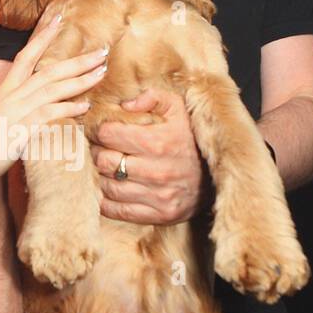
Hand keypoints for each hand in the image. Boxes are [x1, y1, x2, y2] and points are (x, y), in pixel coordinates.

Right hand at [0, 12, 107, 194]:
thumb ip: (9, 110)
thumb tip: (24, 111)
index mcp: (4, 90)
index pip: (26, 55)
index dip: (43, 36)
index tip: (59, 18)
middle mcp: (13, 95)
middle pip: (49, 69)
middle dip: (77, 59)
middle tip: (101, 50)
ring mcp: (18, 109)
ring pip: (54, 87)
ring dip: (81, 78)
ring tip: (101, 71)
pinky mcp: (22, 127)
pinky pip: (51, 113)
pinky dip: (69, 108)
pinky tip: (85, 106)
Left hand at [90, 87, 211, 224]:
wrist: (215, 177)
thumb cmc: (189, 139)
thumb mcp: (177, 109)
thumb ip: (152, 98)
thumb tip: (125, 105)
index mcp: (158, 141)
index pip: (108, 134)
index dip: (100, 130)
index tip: (102, 131)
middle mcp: (157, 170)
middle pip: (103, 161)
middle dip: (96, 153)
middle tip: (99, 149)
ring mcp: (158, 196)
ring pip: (107, 186)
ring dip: (100, 177)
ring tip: (105, 168)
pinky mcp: (159, 215)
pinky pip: (116, 211)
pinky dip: (105, 201)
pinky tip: (109, 189)